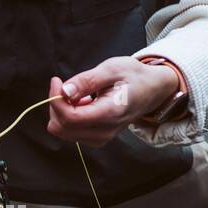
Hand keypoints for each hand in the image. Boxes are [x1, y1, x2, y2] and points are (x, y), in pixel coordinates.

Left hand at [46, 57, 180, 146]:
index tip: (57, 81)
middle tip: (66, 85)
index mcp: (109, 114)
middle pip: (62, 127)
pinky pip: (70, 131)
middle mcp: (104, 132)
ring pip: (63, 131)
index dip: (56, 99)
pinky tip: (82, 103)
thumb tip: (64, 91)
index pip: (70, 118)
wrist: (151, 90)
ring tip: (79, 94)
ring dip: (63, 111)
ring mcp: (100, 138)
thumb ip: (87, 81)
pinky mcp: (96, 138)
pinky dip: (69, 116)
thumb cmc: (134, 77)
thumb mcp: (112, 69)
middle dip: (56, 105)